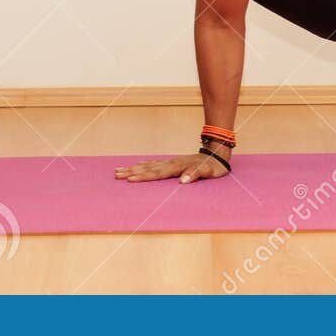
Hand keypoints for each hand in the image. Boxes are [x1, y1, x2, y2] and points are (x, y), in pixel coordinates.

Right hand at [114, 149, 230, 183]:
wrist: (218, 155)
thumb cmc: (213, 166)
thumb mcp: (208, 171)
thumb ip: (196, 174)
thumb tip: (183, 180)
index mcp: (177, 167)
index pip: (157, 173)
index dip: (144, 176)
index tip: (130, 179)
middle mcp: (171, 163)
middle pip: (148, 168)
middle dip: (132, 171)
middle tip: (117, 174)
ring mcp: (171, 162)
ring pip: (149, 165)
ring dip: (134, 167)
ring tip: (120, 170)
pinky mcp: (172, 163)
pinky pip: (154, 164)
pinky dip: (144, 164)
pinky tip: (138, 164)